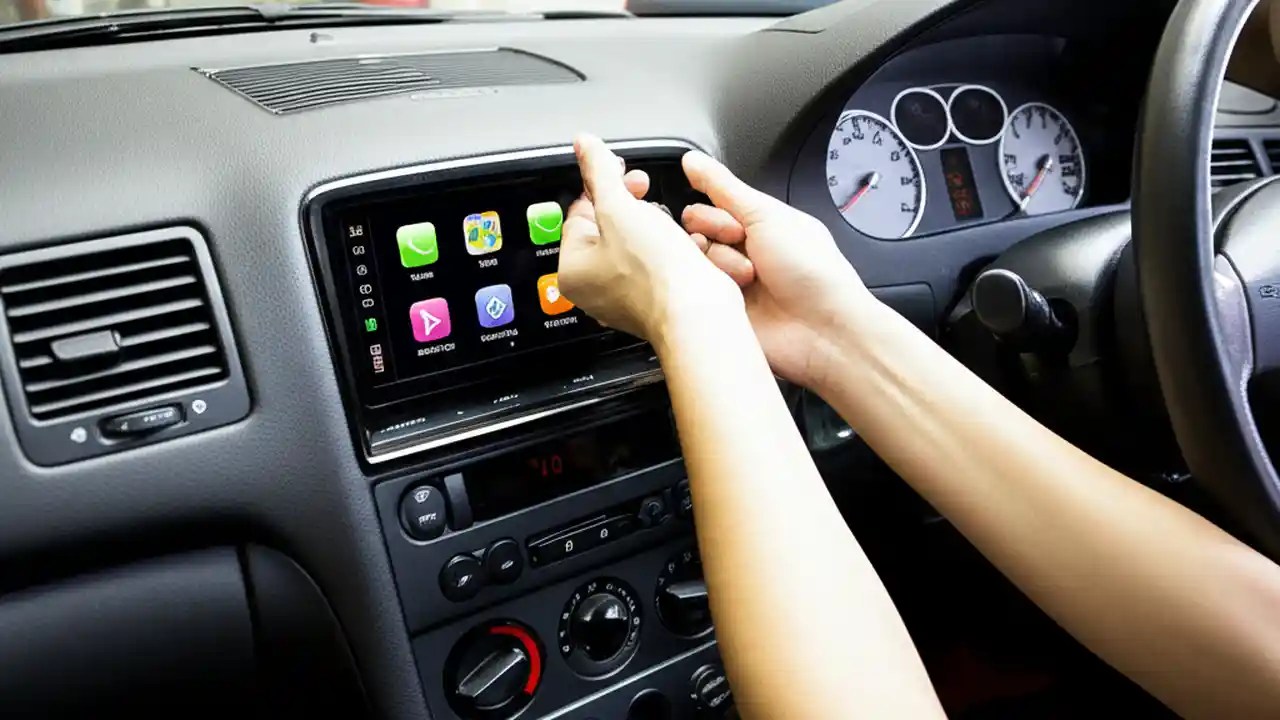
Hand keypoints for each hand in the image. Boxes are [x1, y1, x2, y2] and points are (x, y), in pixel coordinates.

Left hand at [559, 134, 741, 340]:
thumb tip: (584, 145)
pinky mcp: (656, 303)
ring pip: (637, 246)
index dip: (604, 186)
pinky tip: (683, 245)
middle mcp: (595, 290)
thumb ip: (600, 171)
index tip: (623, 172)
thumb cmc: (656, 273)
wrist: (698, 313)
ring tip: (668, 223)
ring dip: (655, 226)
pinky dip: (671, 250)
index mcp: (573, 269)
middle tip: (646, 194)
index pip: (579, 213)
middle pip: (609, 230)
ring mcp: (626, 299)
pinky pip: (659, 266)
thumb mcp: (620, 207)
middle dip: (632, 207)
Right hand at [680, 151, 876, 388]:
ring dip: (720, 267)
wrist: (824, 328)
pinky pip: (697, 294)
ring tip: (748, 278)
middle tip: (739, 247)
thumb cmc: (812, 271)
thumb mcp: (767, 215)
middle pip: (697, 234)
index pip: (710, 207)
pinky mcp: (725, 311)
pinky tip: (733, 294)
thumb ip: (724, 187)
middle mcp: (744, 252)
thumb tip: (694, 162)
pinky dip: (711, 291)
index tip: (733, 224)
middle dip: (714, 238)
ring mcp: (733, 283)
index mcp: (759, 225)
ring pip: (695, 263)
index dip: (712, 214)